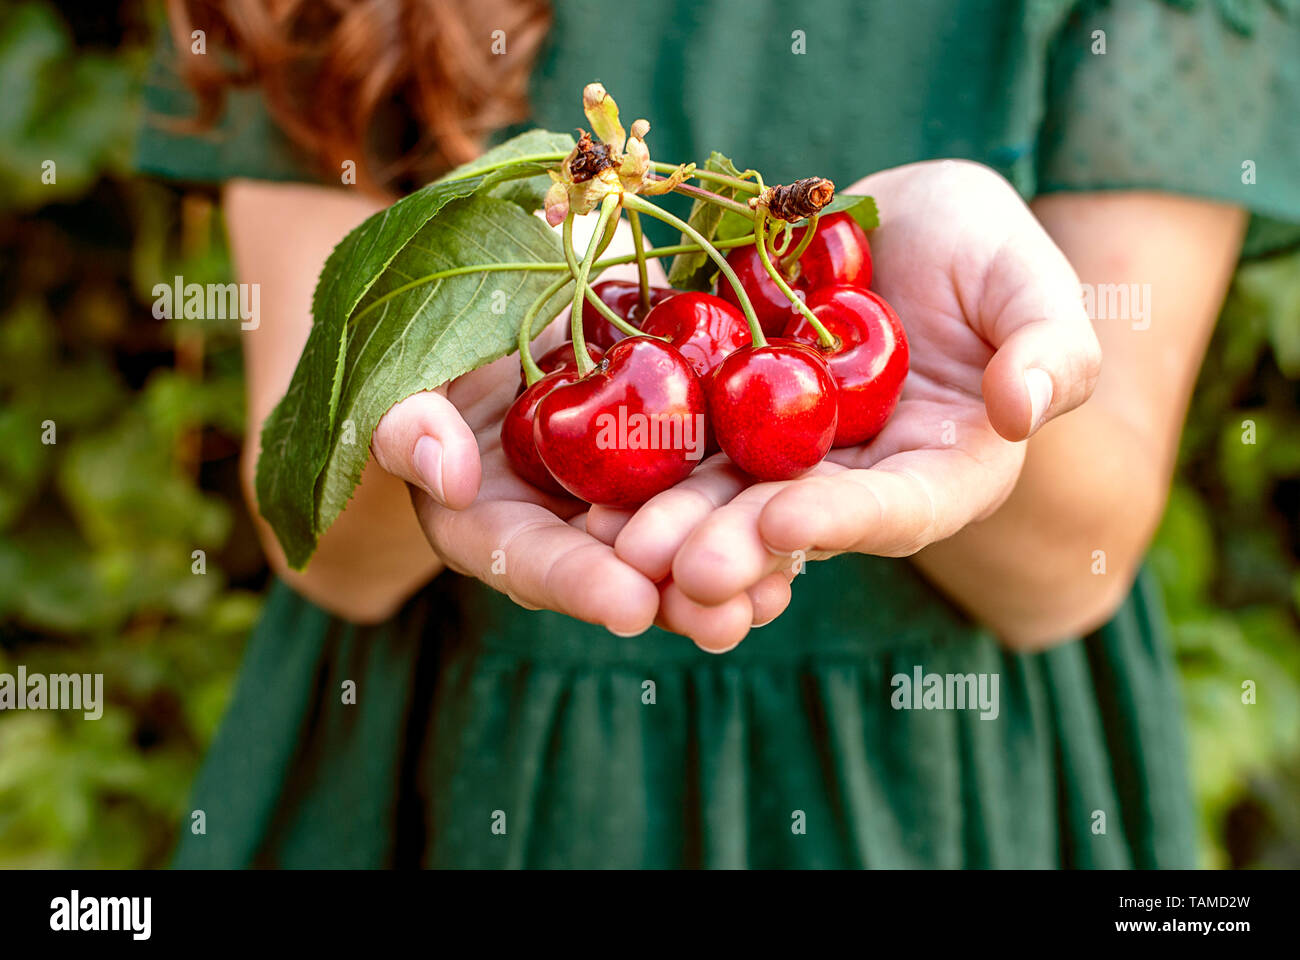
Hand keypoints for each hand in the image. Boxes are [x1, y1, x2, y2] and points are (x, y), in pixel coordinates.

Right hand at [368, 219, 793, 641]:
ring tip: (777, 592)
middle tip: (723, 621)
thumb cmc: (431, 327)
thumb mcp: (409, 364)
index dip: (576, 582)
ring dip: (727, 570)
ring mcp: (619, 490)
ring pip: (672, 540)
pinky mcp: (670, 448)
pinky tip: (806, 525)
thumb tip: (448, 473)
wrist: (499, 284)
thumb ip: (413, 420)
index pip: (527, 559)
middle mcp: (558, 519)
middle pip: (614, 569)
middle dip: (669, 597)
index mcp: (486, 515)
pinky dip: (754, 506)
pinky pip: (713, 483)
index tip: (629, 606)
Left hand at [591, 160, 1101, 650]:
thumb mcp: (1029, 279)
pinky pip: (677, 446)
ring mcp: (782, 456)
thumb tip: (1024, 411)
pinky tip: (582, 488)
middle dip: (733, 548)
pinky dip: (635, 468)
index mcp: (939, 469)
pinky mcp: (724, 419)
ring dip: (671, 528)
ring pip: (724, 500)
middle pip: (795, 526)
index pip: (900, 509)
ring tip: (614, 545)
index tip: (785, 520)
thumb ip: (1053, 346)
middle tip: (669, 568)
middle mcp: (853, 481)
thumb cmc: (983, 249)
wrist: (894, 226)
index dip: (845, 521)